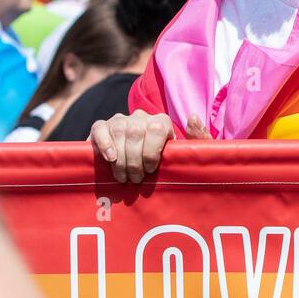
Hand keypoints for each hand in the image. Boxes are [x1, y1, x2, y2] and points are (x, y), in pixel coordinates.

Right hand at [88, 110, 207, 184]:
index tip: (150, 171)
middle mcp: (141, 117)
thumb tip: (193, 119)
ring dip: (120, 159)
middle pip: (136, 133)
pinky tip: (109, 158)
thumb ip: (198, 140)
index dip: (151, 152)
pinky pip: (100, 128)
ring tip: (123, 177)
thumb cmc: (166, 164)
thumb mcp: (187, 155)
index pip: (157, 129)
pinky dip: (104, 143)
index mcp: (162, 122)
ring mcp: (121, 120)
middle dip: (134, 161)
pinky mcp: (102, 126)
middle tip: (135, 180)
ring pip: (119, 132)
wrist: (141, 166)